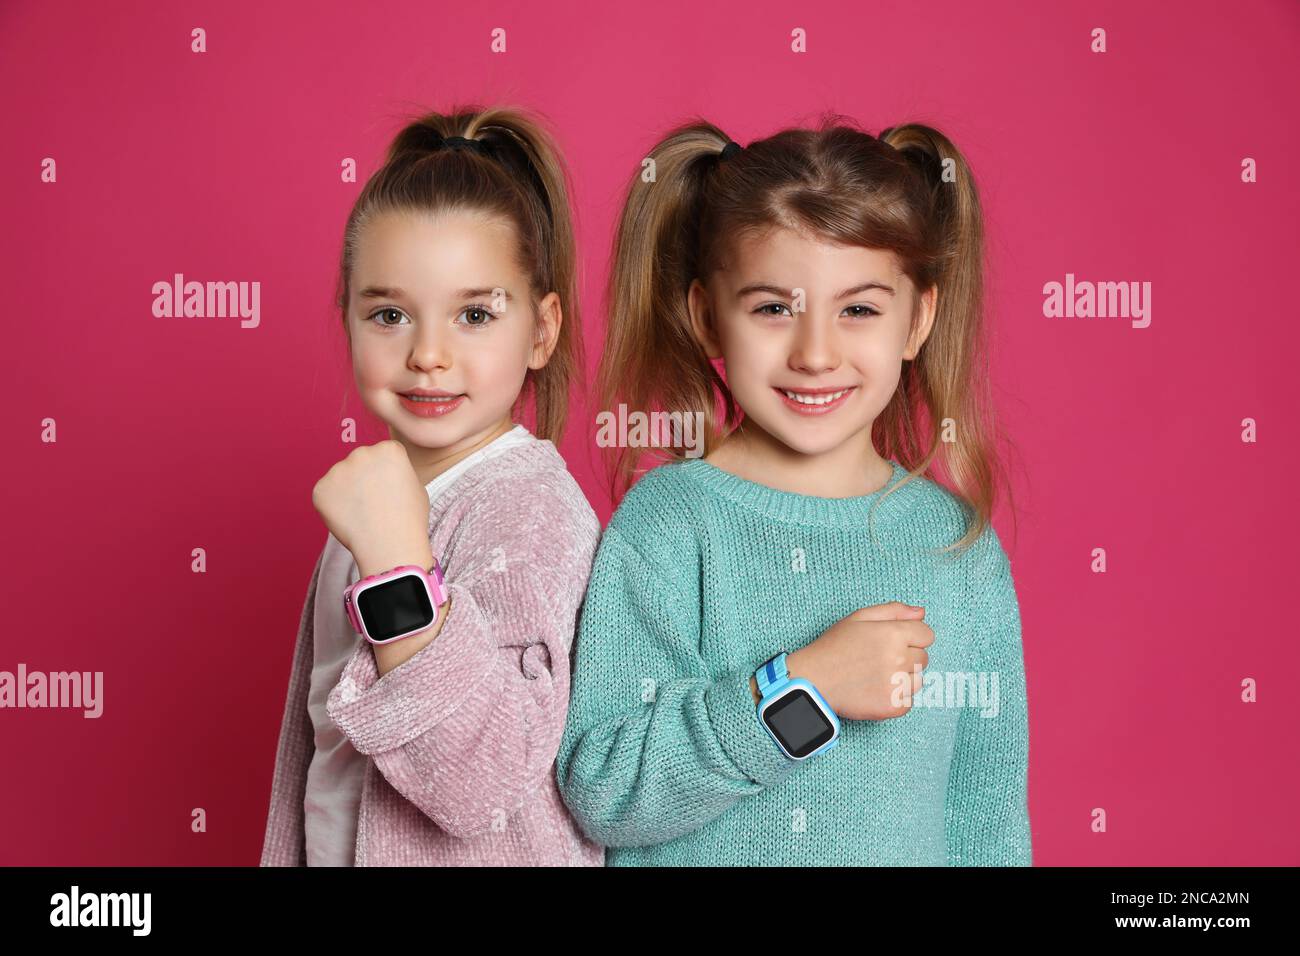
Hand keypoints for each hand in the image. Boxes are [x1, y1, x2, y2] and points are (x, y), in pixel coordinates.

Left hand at [311, 440, 430, 571]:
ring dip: (348, 491)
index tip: (391, 492)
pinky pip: (326, 494)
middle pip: (360, 462)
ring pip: (342, 478)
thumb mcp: (416, 486)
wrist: (390, 545)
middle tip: (374, 505)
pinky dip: (333, 506)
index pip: (383, 455)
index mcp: (388, 449)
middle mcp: (361, 453)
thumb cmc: (409, 520)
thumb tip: (382, 474)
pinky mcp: (320, 488)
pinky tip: (349, 520)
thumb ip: (397, 473)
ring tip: (363, 515)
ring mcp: (338, 469)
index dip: (387, 475)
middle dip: (364, 478)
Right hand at [785, 602, 933, 720]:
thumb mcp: (859, 618)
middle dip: (906, 657)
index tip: (892, 642)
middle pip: (923, 658)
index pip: (927, 635)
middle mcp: (898, 658)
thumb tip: (921, 613)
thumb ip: (893, 611)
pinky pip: (908, 701)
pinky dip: (896, 698)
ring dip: (904, 678)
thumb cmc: (834, 647)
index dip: (911, 637)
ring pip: (918, 680)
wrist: (813, 681)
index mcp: (892, 634)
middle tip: (879, 660)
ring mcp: (897, 684)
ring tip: (876, 676)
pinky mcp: (893, 706)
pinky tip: (875, 690)